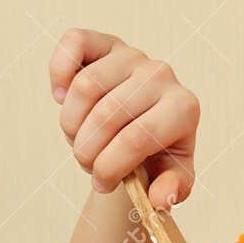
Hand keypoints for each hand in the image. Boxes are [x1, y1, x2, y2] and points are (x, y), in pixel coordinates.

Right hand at [48, 29, 200, 209]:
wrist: (144, 126)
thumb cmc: (157, 153)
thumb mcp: (171, 177)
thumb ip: (171, 190)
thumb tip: (160, 200)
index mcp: (184, 108)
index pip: (137, 138)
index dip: (109, 167)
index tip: (103, 183)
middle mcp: (162, 75)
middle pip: (107, 115)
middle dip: (87, 151)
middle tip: (88, 163)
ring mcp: (132, 55)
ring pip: (84, 87)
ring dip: (70, 124)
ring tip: (79, 139)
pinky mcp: (105, 42)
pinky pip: (74, 43)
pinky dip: (59, 72)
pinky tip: (61, 97)